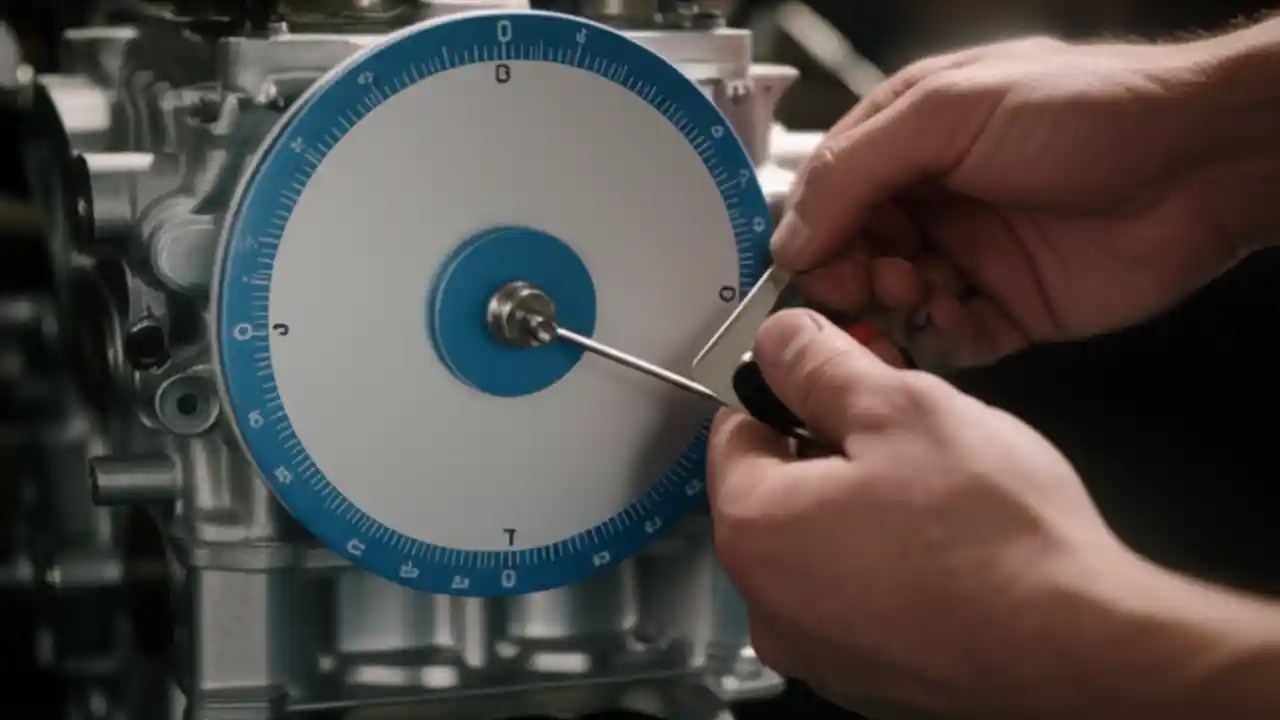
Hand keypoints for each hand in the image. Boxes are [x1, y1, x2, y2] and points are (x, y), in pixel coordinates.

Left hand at [706, 309, 1190, 718]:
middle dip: (829, 451)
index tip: (838, 377)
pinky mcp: (870, 682)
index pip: (735, 432)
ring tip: (936, 493)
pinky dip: (887, 570)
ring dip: (860, 510)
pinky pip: (858, 602)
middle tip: (904, 431)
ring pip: (820, 550)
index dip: (788, 390)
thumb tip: (781, 340)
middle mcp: (767, 604)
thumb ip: (823, 368)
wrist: (1081, 651)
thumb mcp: (903, 410)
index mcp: (754, 530)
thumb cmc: (990, 529)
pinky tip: (948, 554)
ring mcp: (818, 653)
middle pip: (777, 495)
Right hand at [774, 33, 1279, 368]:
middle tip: (864, 281)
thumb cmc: (1089, 109)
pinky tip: (953, 315)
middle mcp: (935, 199)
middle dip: (849, 276)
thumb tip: (790, 233)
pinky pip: (949, 339)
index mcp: (911, 140)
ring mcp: (971, 255)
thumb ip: (855, 170)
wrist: (1201, 162)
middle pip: (854, 257)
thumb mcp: (947, 110)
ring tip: (920, 288)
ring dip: (893, 306)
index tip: (804, 265)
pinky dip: (939, 337)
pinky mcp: (1009, 308)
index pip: (829, 198)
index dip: (811, 235)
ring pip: (894, 304)